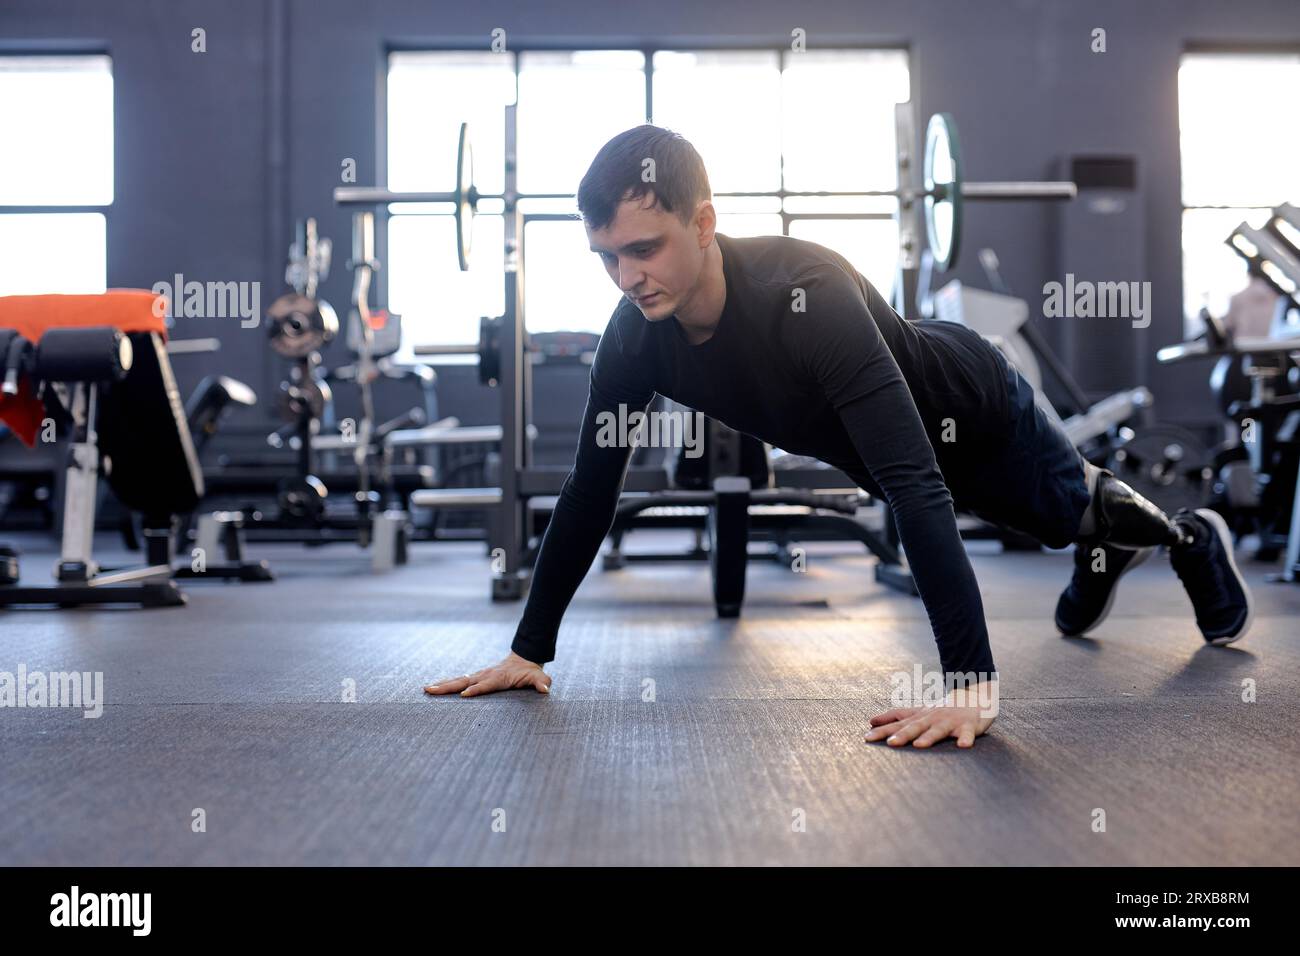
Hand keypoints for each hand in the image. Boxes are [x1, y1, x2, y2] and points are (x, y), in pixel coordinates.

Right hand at [424, 651, 551, 697]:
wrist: (524, 658)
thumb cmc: (531, 671)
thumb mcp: (539, 677)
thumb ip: (542, 683)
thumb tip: (545, 689)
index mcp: (499, 678)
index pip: (486, 685)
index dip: (476, 690)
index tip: (463, 695)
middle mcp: (486, 675)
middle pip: (465, 682)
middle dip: (449, 686)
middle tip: (432, 690)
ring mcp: (479, 675)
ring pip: (458, 681)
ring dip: (443, 685)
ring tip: (427, 689)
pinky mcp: (475, 677)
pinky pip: (459, 681)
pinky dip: (446, 684)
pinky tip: (433, 688)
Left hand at [864, 680, 998, 748]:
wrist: (973, 698)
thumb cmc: (941, 710)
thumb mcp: (917, 712)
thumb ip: (895, 717)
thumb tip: (871, 721)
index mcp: (919, 717)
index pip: (898, 723)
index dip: (883, 730)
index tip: (867, 738)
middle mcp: (931, 718)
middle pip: (915, 727)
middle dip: (903, 735)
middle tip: (891, 744)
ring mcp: (949, 722)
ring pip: (938, 730)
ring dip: (929, 737)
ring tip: (919, 745)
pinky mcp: (967, 726)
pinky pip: (967, 734)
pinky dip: (966, 739)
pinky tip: (963, 746)